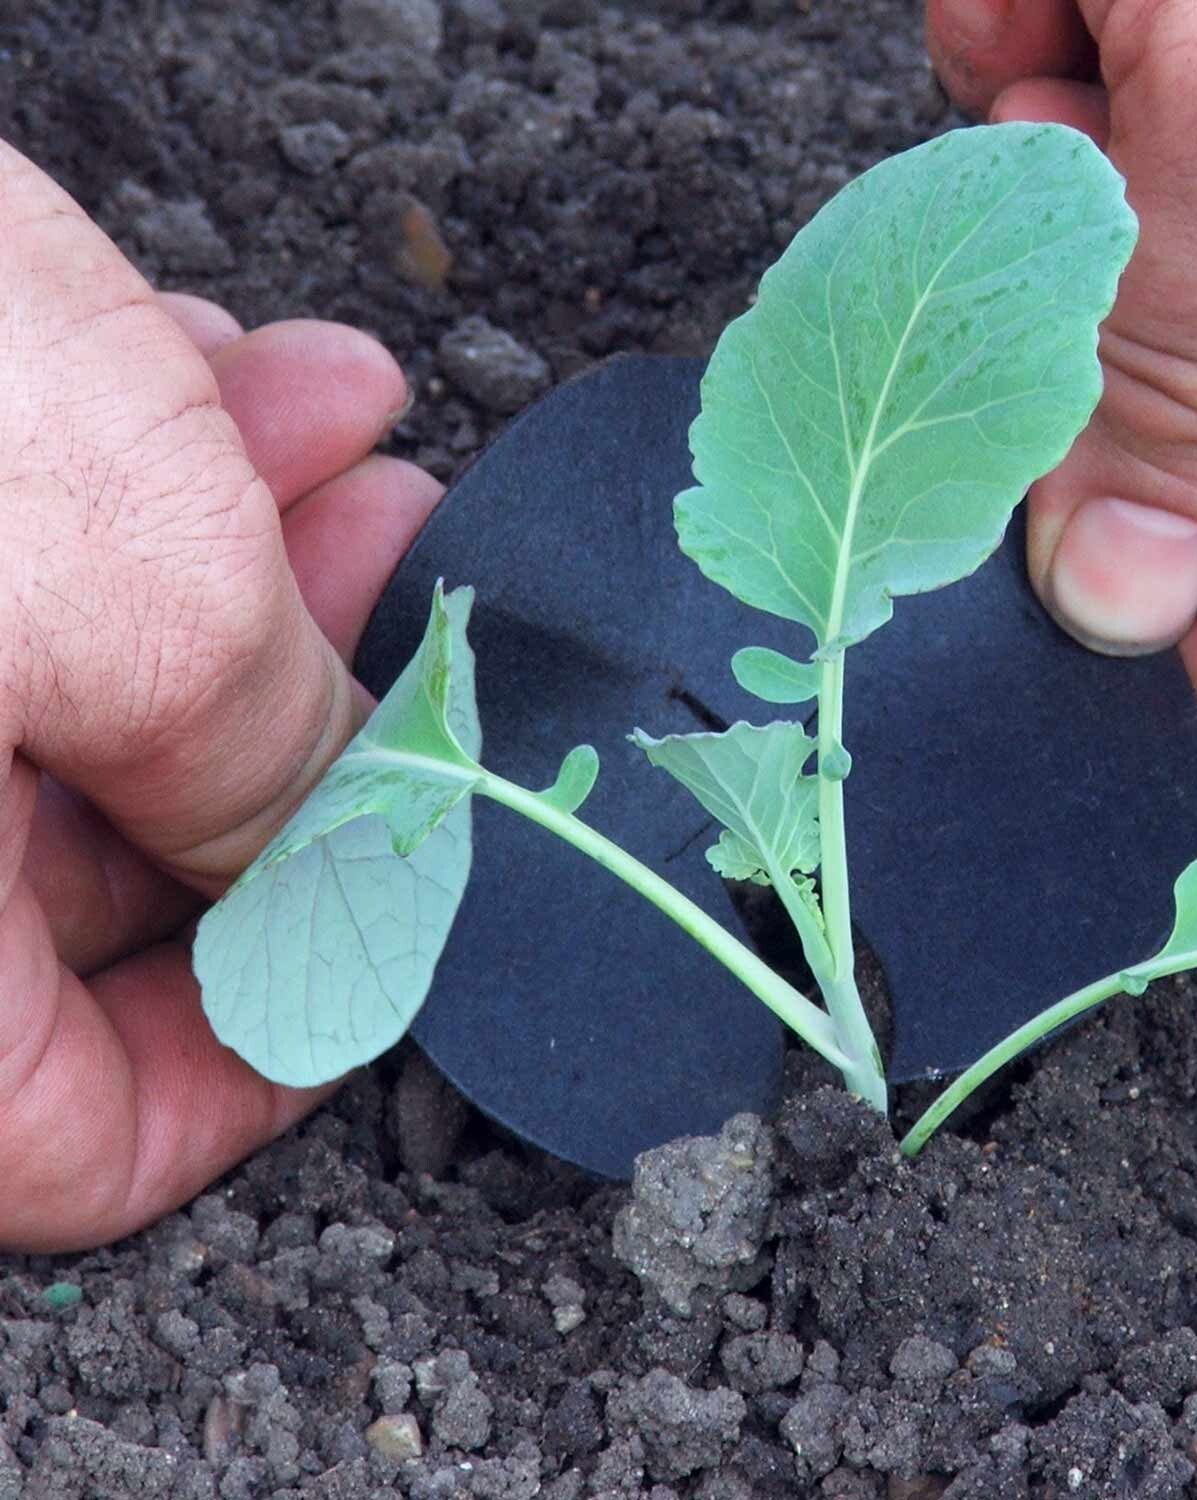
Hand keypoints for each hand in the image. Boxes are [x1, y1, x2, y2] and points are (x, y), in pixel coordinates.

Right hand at [0, 140, 441, 1250]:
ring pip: (42, 697)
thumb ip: (261, 760)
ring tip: (350, 474)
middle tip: (406, 633)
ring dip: (232, 579)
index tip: (392, 931)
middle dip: (286, 738)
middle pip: (88, 888)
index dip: (266, 1046)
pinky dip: (117, 483)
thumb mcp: (128, 599)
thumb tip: (342, 820)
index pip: (64, 1137)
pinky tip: (222, 376)